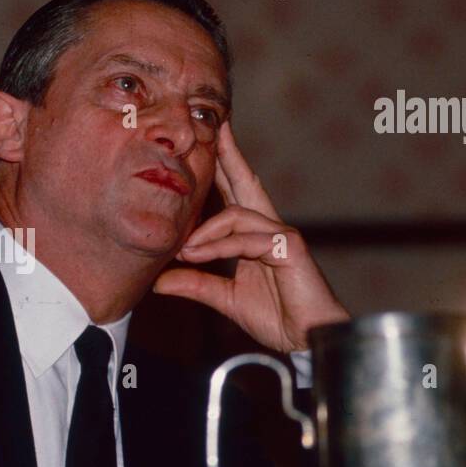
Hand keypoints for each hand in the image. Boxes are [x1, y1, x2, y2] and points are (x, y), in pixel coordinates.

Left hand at [153, 120, 349, 352]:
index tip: (207, 144)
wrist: (307, 339)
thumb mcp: (225, 298)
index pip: (236, 194)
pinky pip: (248, 239)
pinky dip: (220, 246)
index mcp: (255, 234)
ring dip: (205, 231)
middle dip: (230, 154)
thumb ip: (195, 285)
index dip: (223, 168)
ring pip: (238, 215)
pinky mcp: (290, 248)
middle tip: (215, 126)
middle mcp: (270, 227)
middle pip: (246, 182)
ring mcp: (282, 235)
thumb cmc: (277, 316)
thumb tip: (158, 281)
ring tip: (182, 252)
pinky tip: (198, 255)